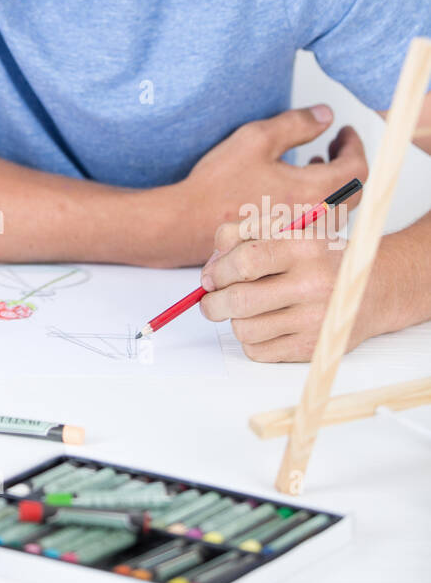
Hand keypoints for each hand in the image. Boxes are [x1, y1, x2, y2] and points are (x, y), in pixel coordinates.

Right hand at [181, 105, 367, 261]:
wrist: (189, 223)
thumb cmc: (219, 185)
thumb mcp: (256, 139)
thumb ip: (297, 124)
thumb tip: (326, 115)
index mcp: (313, 191)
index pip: (357, 169)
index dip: (354, 145)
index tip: (344, 132)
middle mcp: (315, 217)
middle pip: (353, 190)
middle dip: (347, 162)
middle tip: (334, 143)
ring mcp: (302, 232)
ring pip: (337, 205)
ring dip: (333, 180)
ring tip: (313, 160)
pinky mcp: (288, 240)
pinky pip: (318, 218)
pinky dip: (319, 197)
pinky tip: (295, 184)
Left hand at [197, 125, 372, 361]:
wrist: (372, 288)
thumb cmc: (321, 257)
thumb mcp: (288, 231)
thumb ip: (244, 234)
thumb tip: (211, 265)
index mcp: (303, 247)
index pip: (245, 260)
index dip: (218, 271)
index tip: (210, 277)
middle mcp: (312, 284)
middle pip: (240, 300)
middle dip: (213, 303)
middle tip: (210, 301)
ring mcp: (314, 320)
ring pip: (244, 329)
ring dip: (234, 320)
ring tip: (246, 310)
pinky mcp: (312, 348)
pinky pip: (258, 351)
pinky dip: (250, 340)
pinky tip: (263, 325)